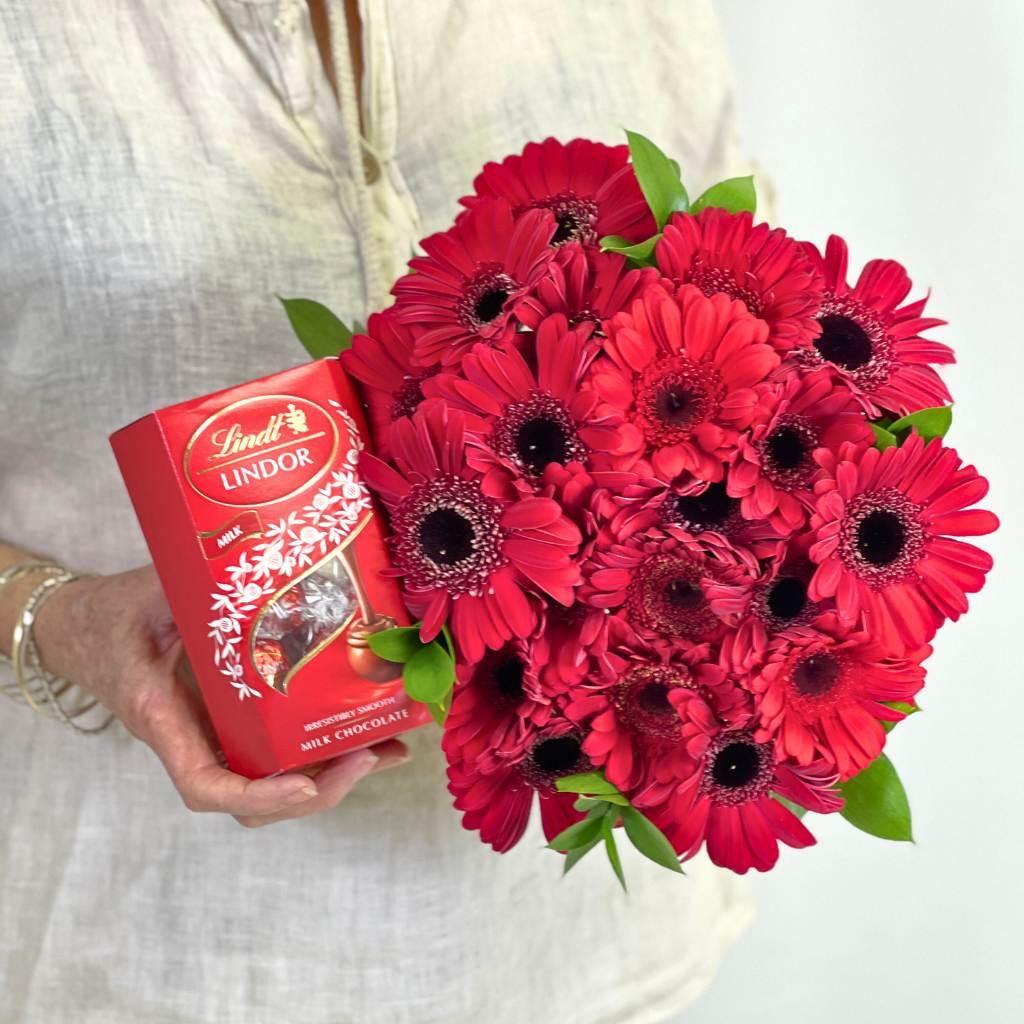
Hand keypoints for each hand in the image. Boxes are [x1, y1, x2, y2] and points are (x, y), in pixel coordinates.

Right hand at [33, 565, 407, 825]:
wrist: (88, 629)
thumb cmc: (113, 617)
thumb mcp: (148, 594)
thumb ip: (197, 581)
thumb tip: (260, 554)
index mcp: (164, 719)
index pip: (205, 784)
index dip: (258, 795)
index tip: (304, 783)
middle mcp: (196, 740)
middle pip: (255, 800)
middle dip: (317, 790)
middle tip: (370, 753)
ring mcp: (220, 735)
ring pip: (277, 781)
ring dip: (334, 776)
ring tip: (389, 749)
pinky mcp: (239, 721)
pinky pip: (283, 751)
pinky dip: (329, 751)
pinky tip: (375, 734)